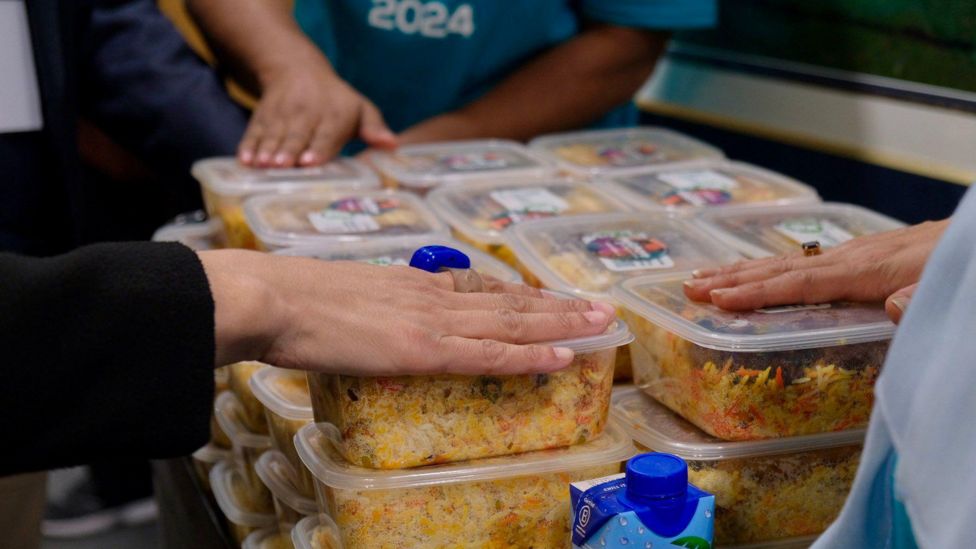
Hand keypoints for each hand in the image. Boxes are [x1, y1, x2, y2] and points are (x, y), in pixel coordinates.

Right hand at [199, 250, 615, 374]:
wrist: (273, 297)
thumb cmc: (293, 300)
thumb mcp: (344, 294)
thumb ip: (372, 306)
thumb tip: (375, 320)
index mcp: (412, 283)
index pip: (480, 288)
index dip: (521, 295)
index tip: (552, 298)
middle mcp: (432, 296)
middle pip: (509, 300)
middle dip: (558, 305)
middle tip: (601, 307)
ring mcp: (432, 321)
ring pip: (511, 321)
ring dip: (561, 324)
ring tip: (600, 323)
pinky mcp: (424, 348)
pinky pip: (489, 353)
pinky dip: (529, 354)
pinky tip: (562, 355)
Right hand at [238, 67, 396, 167]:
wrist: (297, 68)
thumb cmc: (337, 101)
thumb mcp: (361, 108)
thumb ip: (375, 128)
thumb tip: (392, 144)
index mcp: (334, 114)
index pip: (326, 133)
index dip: (318, 147)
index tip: (310, 161)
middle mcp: (306, 112)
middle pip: (297, 135)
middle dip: (288, 151)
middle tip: (282, 166)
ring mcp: (281, 114)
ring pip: (273, 134)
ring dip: (266, 150)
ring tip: (262, 165)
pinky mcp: (262, 116)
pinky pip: (253, 131)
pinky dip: (248, 145)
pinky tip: (244, 160)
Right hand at [683, 219, 948, 321]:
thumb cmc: (965, 262)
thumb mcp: (950, 283)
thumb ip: (920, 298)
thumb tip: (894, 309)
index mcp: (869, 269)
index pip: (802, 283)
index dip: (759, 292)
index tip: (718, 300)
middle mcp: (854, 257)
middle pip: (782, 267)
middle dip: (733, 278)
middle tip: (688, 286)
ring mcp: (857, 252)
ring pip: (788, 261)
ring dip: (744, 270)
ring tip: (704, 276)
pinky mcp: (866, 254)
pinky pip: (805, 262)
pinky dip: (772, 267)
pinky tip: (762, 270)